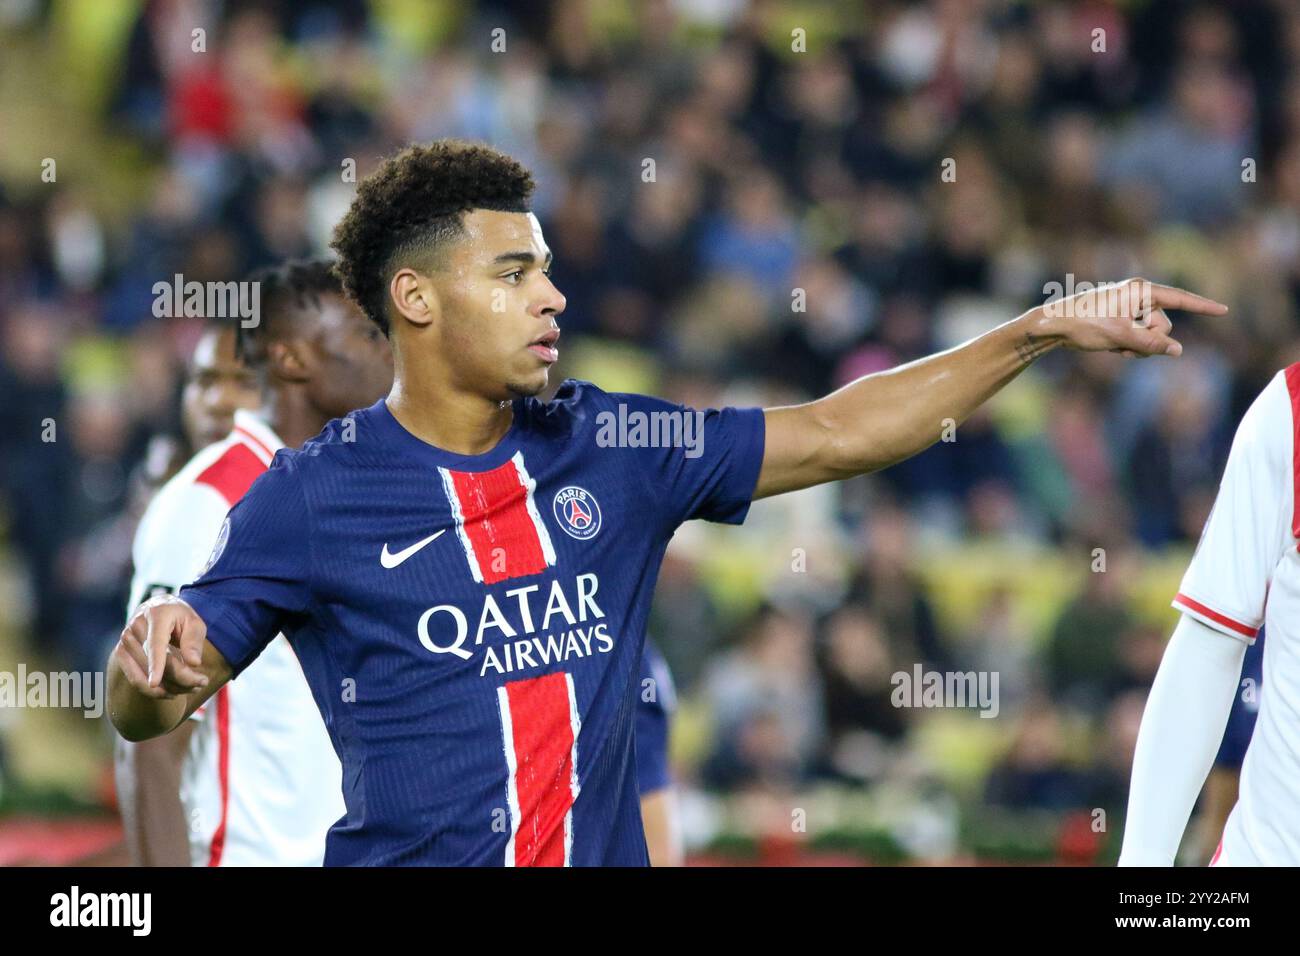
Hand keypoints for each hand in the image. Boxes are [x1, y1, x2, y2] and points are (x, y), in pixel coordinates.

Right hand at [113, 595, 209, 698]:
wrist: (158, 608)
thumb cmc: (180, 617)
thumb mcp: (194, 622)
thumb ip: (194, 641)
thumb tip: (194, 663)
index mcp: (156, 615)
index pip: (155, 644)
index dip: (155, 664)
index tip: (154, 683)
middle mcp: (136, 626)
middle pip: (155, 663)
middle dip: (180, 679)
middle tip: (202, 684)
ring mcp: (125, 640)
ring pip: (145, 675)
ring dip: (169, 687)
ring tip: (191, 688)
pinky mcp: (121, 653)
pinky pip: (134, 678)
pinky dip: (152, 691)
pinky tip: (171, 692)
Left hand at [1035, 277, 1227, 356]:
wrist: (1054, 325)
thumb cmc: (1085, 325)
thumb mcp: (1121, 337)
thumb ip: (1152, 344)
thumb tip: (1178, 351)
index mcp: (1140, 292)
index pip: (1179, 299)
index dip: (1202, 307)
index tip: (1224, 310)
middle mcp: (1137, 296)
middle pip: (1163, 325)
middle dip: (1151, 341)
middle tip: (1127, 347)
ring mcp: (1128, 308)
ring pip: (1150, 335)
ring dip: (1138, 347)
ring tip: (1116, 348)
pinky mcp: (1120, 319)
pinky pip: (1137, 337)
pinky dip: (1128, 346)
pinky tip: (1110, 348)